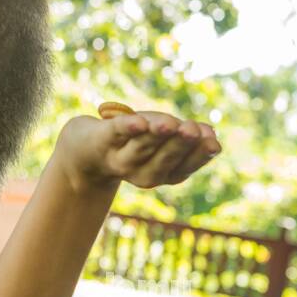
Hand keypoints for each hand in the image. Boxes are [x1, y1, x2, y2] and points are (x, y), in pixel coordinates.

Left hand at [55, 102, 221, 191]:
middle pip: (163, 159)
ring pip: (141, 147)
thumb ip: (186, 136)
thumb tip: (211, 134)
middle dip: (179, 143)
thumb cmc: (132, 139)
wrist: (83, 149)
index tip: (213, 141)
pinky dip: (127, 128)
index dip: (199, 154)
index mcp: (162, 174)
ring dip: (156, 135)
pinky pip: (115, 133)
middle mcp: (141, 173)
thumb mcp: (162, 138)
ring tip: (170, 123)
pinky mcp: (100, 140)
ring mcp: (119, 159)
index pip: (184, 167)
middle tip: (193, 130)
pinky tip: (138, 122)